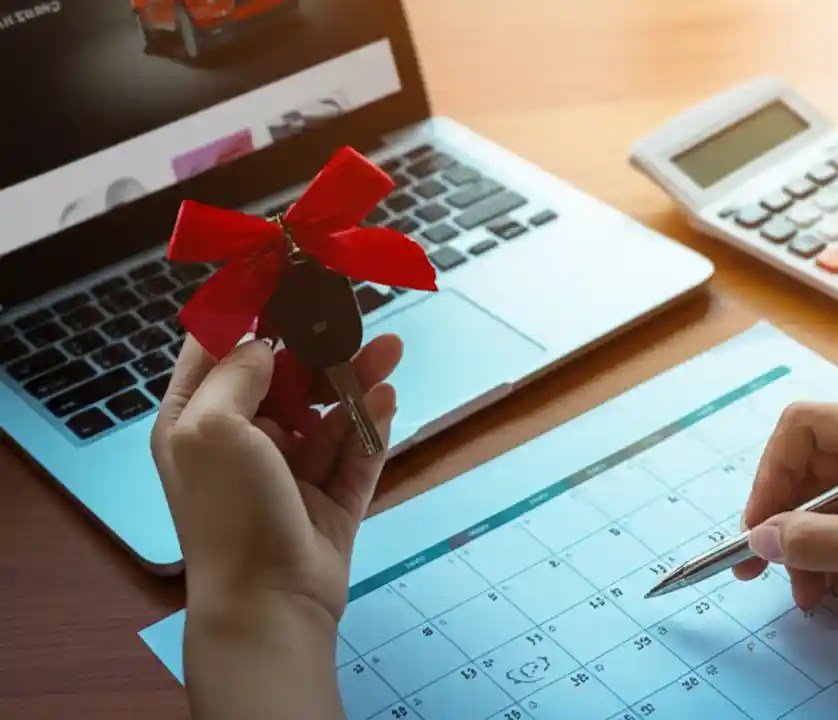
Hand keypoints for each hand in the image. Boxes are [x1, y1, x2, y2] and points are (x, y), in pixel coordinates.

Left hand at [151, 333, 401, 625]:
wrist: (270, 602)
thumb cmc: (229, 513)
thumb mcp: (213, 428)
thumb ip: (236, 373)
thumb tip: (262, 340)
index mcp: (196, 422)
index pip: (217, 351)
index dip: (248, 312)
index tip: (284, 277)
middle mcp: (241, 442)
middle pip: (284, 377)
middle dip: (318, 345)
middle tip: (350, 313)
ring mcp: (288, 471)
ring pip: (327, 411)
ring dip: (355, 380)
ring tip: (389, 350)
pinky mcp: (331, 497)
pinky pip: (356, 451)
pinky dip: (371, 424)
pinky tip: (387, 397)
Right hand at [734, 402, 837, 636]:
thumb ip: (817, 542)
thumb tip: (759, 537)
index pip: (802, 427)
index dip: (770, 476)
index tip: (758, 529)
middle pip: (809, 463)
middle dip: (783, 517)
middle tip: (757, 568)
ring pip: (825, 495)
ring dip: (805, 542)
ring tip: (806, 593)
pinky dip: (831, 548)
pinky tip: (828, 586)